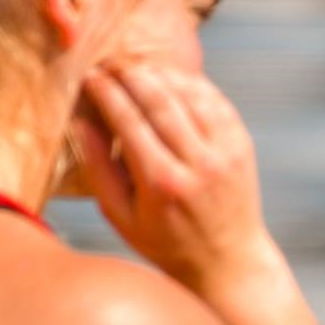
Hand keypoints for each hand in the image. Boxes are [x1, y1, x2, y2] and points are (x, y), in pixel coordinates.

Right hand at [75, 61, 284, 297]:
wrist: (229, 261)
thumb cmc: (167, 243)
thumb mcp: (121, 216)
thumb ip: (99, 169)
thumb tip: (82, 121)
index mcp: (162, 183)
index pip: (128, 119)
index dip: (105, 91)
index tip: (89, 76)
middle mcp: (198, 164)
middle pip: (159, 99)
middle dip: (130, 74)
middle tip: (110, 63)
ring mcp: (225, 153)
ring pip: (191, 94)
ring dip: (161, 74)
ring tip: (137, 68)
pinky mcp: (242, 146)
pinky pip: (216, 101)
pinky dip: (192, 84)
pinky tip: (171, 80)